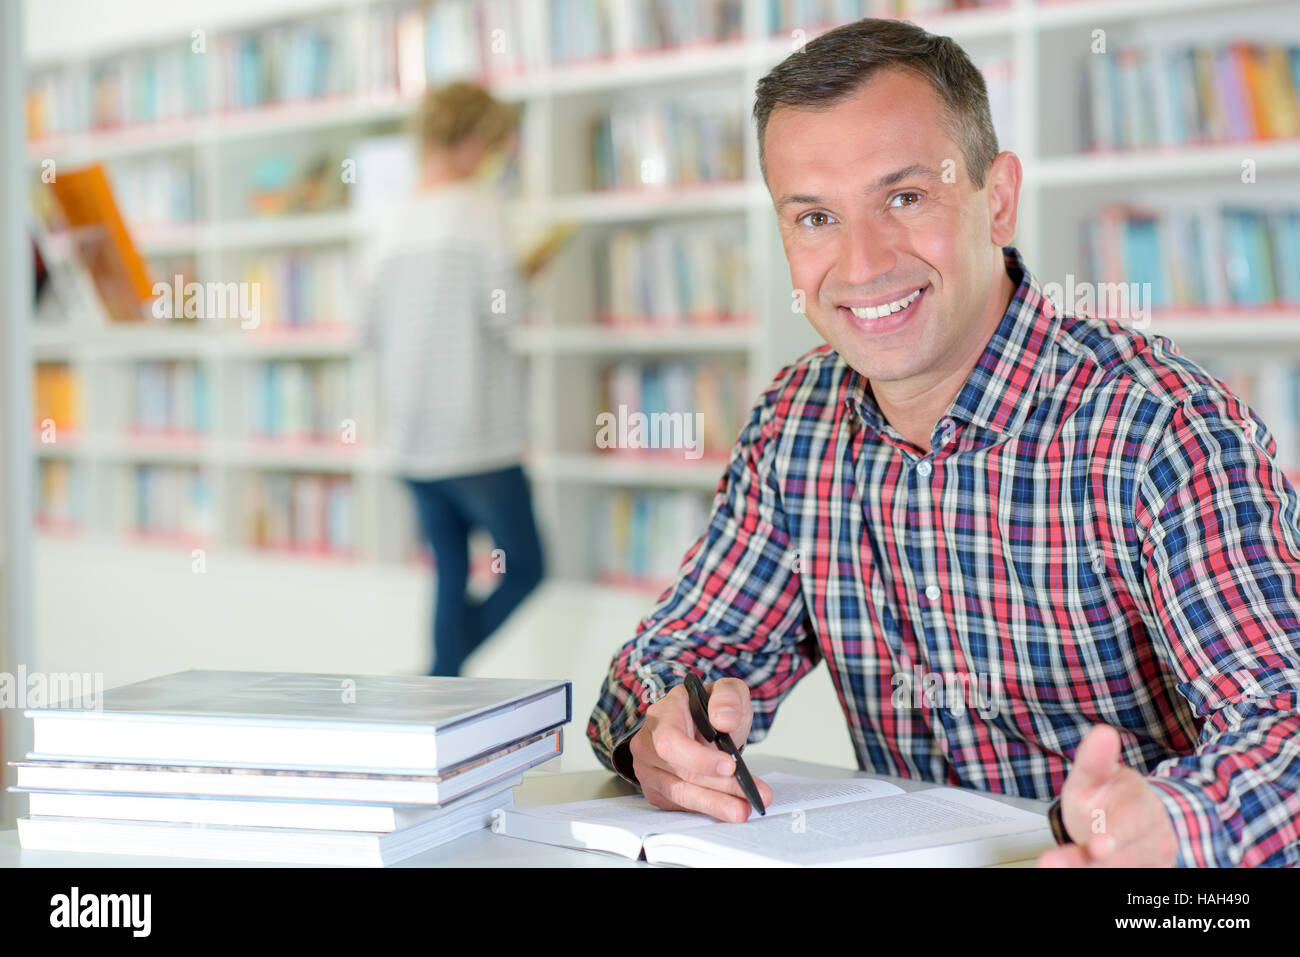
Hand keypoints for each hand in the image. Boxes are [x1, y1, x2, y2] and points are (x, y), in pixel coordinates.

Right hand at [627, 677, 773, 822]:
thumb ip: (729, 698)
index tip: (730, 766)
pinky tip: (729, 807)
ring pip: (680, 794)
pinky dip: (707, 809)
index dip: (699, 758)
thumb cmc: (711, 709)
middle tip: (748, 797)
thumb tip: (724, 720)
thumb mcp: (728, 692)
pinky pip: (681, 806)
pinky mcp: (656, 790)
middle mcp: (648, 742)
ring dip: (715, 804)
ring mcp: (648, 769)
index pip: (671, 740)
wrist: (703, 725)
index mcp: (663, 713)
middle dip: (716, 788)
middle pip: (678, 773)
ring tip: (742, 810)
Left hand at [1038, 725, 1178, 866]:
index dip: (1114, 834)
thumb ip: (1094, 760)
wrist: (1123, 822)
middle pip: (1130, 856)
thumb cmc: (1105, 797)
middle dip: (1103, 864)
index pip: (1132, 822)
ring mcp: (1153, 860)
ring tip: (1055, 867)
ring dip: (1093, 872)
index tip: (1097, 847)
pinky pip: (1128, 879)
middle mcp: (1155, 838)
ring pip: (1128, 869)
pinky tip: (1072, 873)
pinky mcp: (1146, 873)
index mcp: (1142, 806)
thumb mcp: (1093, 777)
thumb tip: (1103, 732)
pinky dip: (1102, 877)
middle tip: (1072, 861)